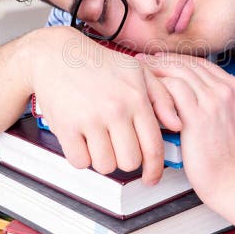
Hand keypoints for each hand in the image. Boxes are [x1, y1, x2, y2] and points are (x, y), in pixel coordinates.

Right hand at [24, 27, 180, 184]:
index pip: (153, 146)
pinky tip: (82, 141)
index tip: (151, 178)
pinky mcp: (66, 126)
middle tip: (118, 149)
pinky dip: (81, 157)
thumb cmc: (99, 64)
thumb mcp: (138, 72)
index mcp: (136, 98)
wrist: (57, 55)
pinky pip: (79, 161)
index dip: (154, 170)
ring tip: (99, 141)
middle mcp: (115, 109)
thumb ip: (162, 98)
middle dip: (126, 161)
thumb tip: (177, 124)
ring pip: (105, 165)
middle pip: (130, 162)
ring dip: (103, 159)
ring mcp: (90, 118)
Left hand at [140, 53, 234, 204]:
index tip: (164, 63)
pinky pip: (174, 89)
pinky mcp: (199, 116)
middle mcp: (228, 90)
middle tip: (145, 62)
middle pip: (189, 64)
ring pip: (180, 71)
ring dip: (157, 69)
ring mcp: (214, 101)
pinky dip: (158, 86)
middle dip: (164, 61)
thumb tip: (221, 95)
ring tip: (141, 73)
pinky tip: (146, 90)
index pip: (203, 65)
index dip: (180, 61)